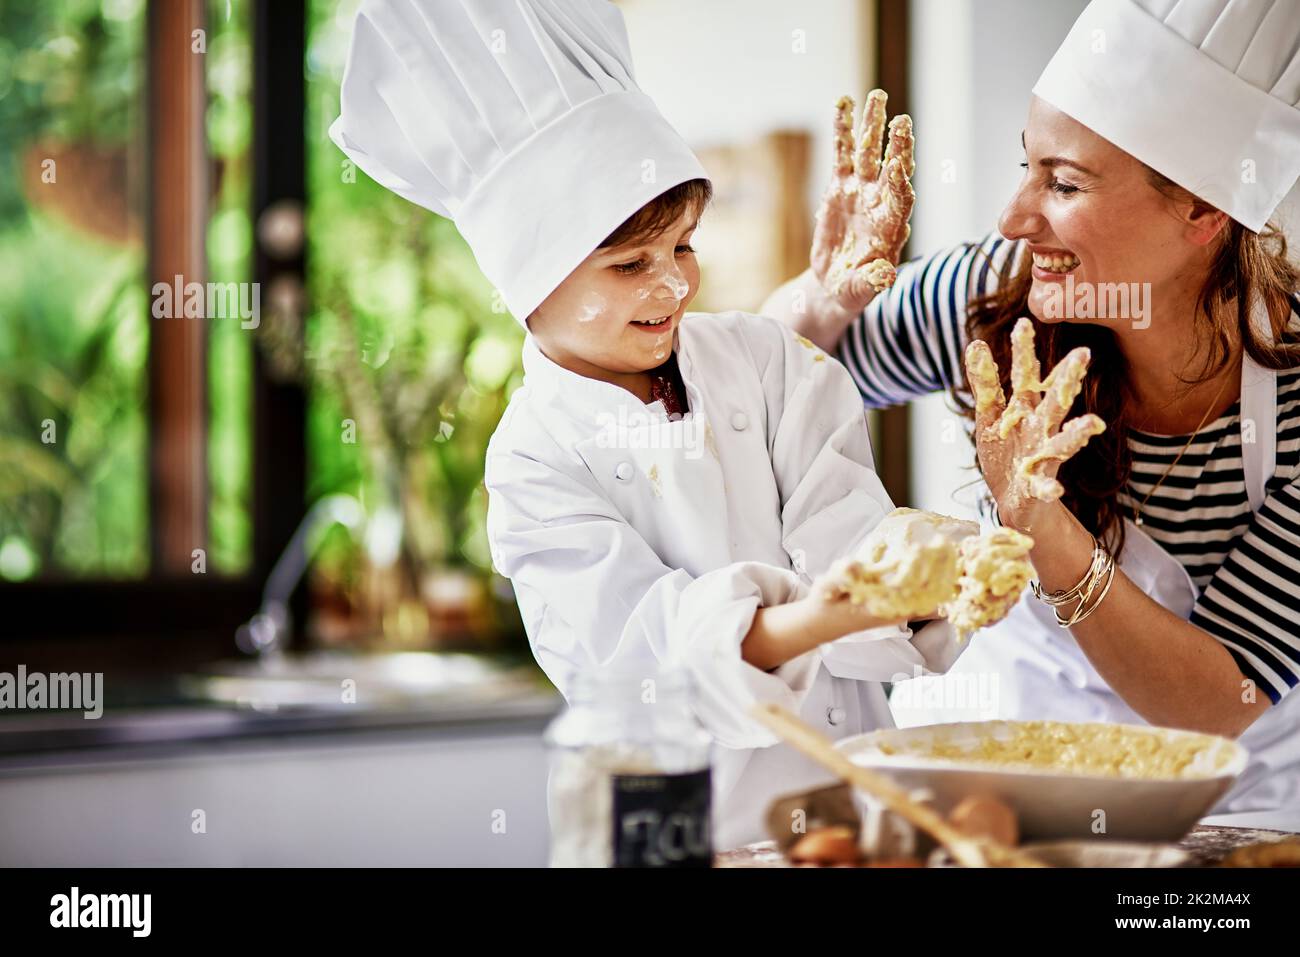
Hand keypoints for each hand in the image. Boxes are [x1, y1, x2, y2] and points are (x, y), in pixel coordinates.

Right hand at [810, 89, 914, 315]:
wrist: (834, 286)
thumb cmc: (853, 290)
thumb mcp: (861, 290)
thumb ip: (872, 281)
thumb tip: (885, 275)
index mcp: (891, 226)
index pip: (899, 198)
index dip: (900, 180)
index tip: (902, 162)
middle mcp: (879, 203)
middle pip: (890, 168)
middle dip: (896, 145)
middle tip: (901, 120)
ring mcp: (860, 191)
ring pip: (868, 153)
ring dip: (873, 126)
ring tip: (876, 96)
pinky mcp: (839, 187)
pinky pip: (842, 154)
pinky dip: (843, 131)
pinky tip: (844, 104)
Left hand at [963, 317, 1105, 531]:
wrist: (1014, 499)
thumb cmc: (1004, 451)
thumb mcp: (990, 415)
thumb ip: (985, 383)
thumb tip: (975, 343)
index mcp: (1026, 409)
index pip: (1026, 375)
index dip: (1024, 351)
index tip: (1023, 323)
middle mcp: (1040, 428)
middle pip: (1055, 400)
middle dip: (1067, 378)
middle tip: (1083, 353)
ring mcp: (1042, 456)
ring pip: (1063, 442)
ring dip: (1077, 433)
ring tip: (1093, 423)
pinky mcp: (1038, 484)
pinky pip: (1046, 485)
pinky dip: (1049, 487)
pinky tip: (1055, 490)